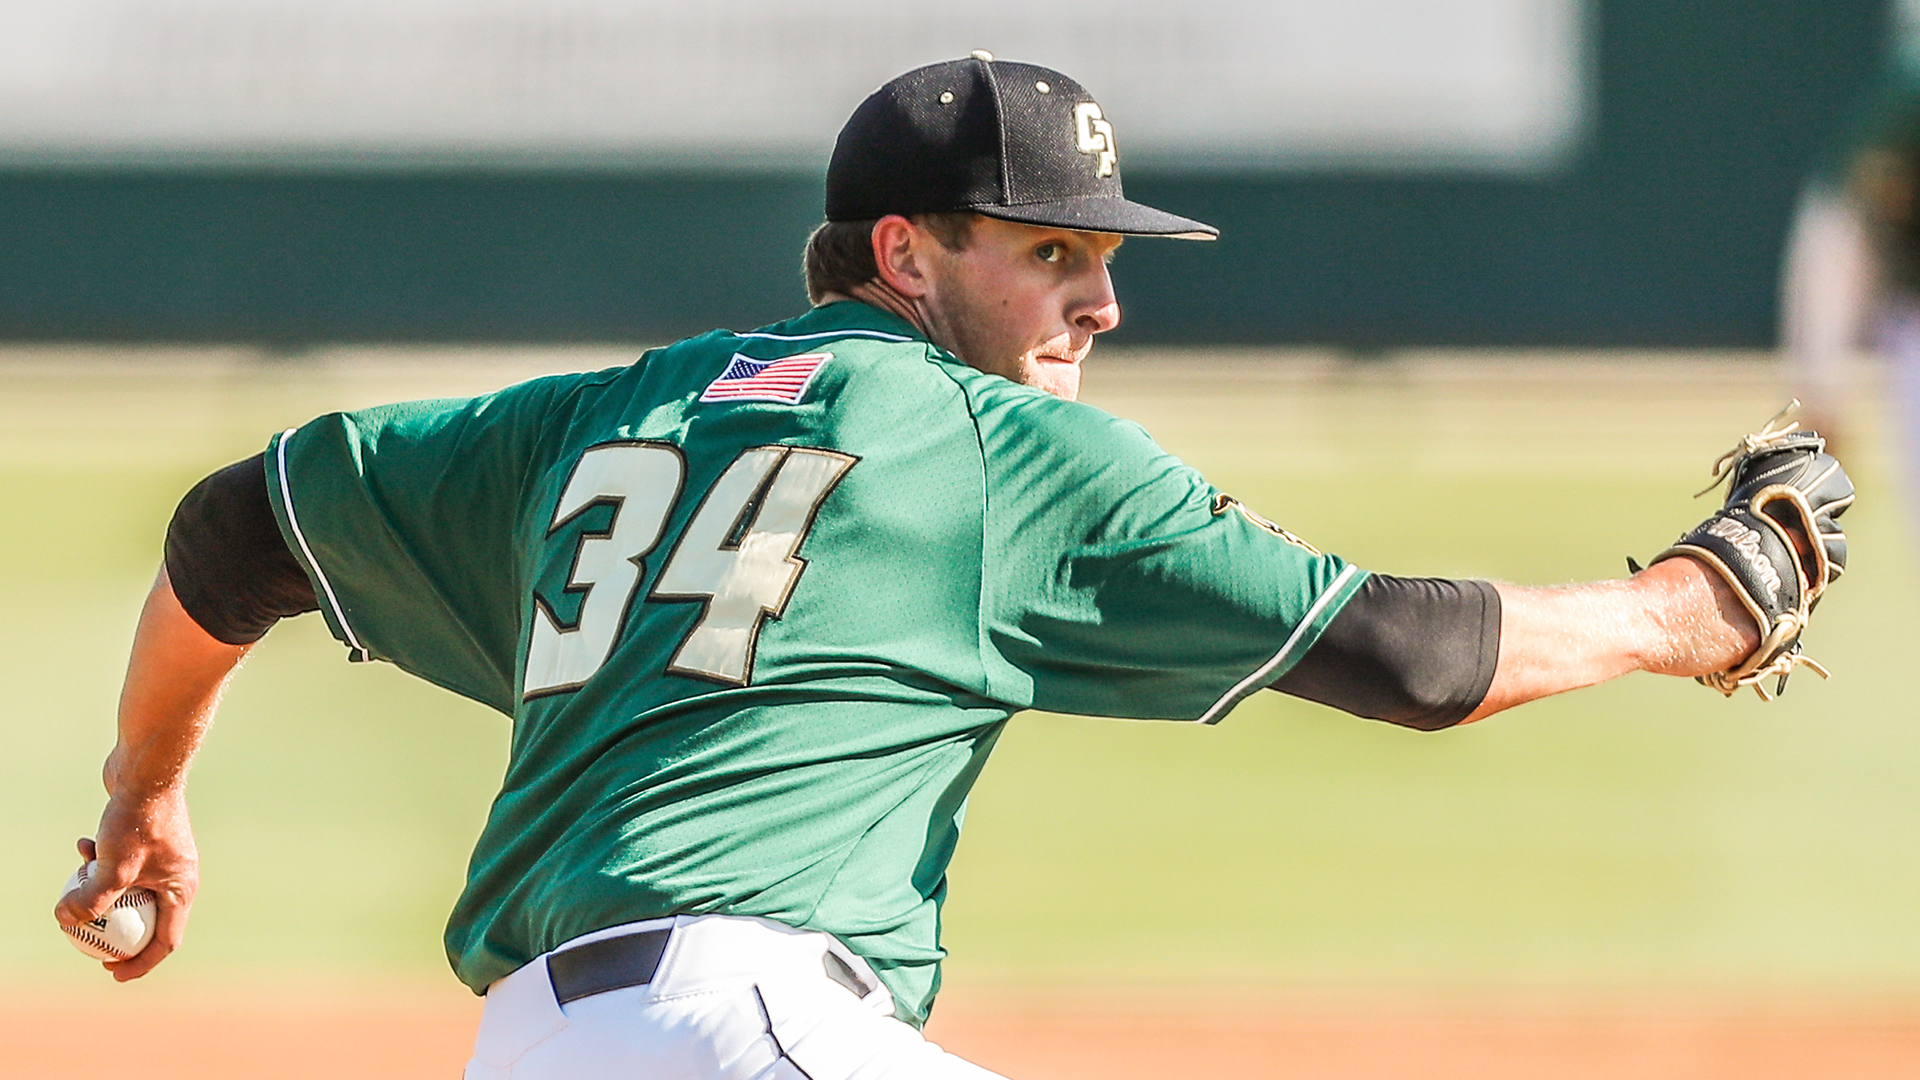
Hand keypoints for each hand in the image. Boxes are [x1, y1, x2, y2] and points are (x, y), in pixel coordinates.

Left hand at [54, 786, 197, 980]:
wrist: (149, 772)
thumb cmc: (138, 820)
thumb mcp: (112, 866)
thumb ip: (91, 898)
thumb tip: (65, 921)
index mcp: (181, 890)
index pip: (165, 941)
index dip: (139, 963)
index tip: (111, 972)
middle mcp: (177, 877)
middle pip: (146, 918)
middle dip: (114, 930)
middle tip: (89, 942)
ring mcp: (162, 859)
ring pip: (130, 890)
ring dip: (101, 890)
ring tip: (79, 881)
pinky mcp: (146, 842)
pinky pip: (123, 864)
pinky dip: (102, 863)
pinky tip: (83, 846)